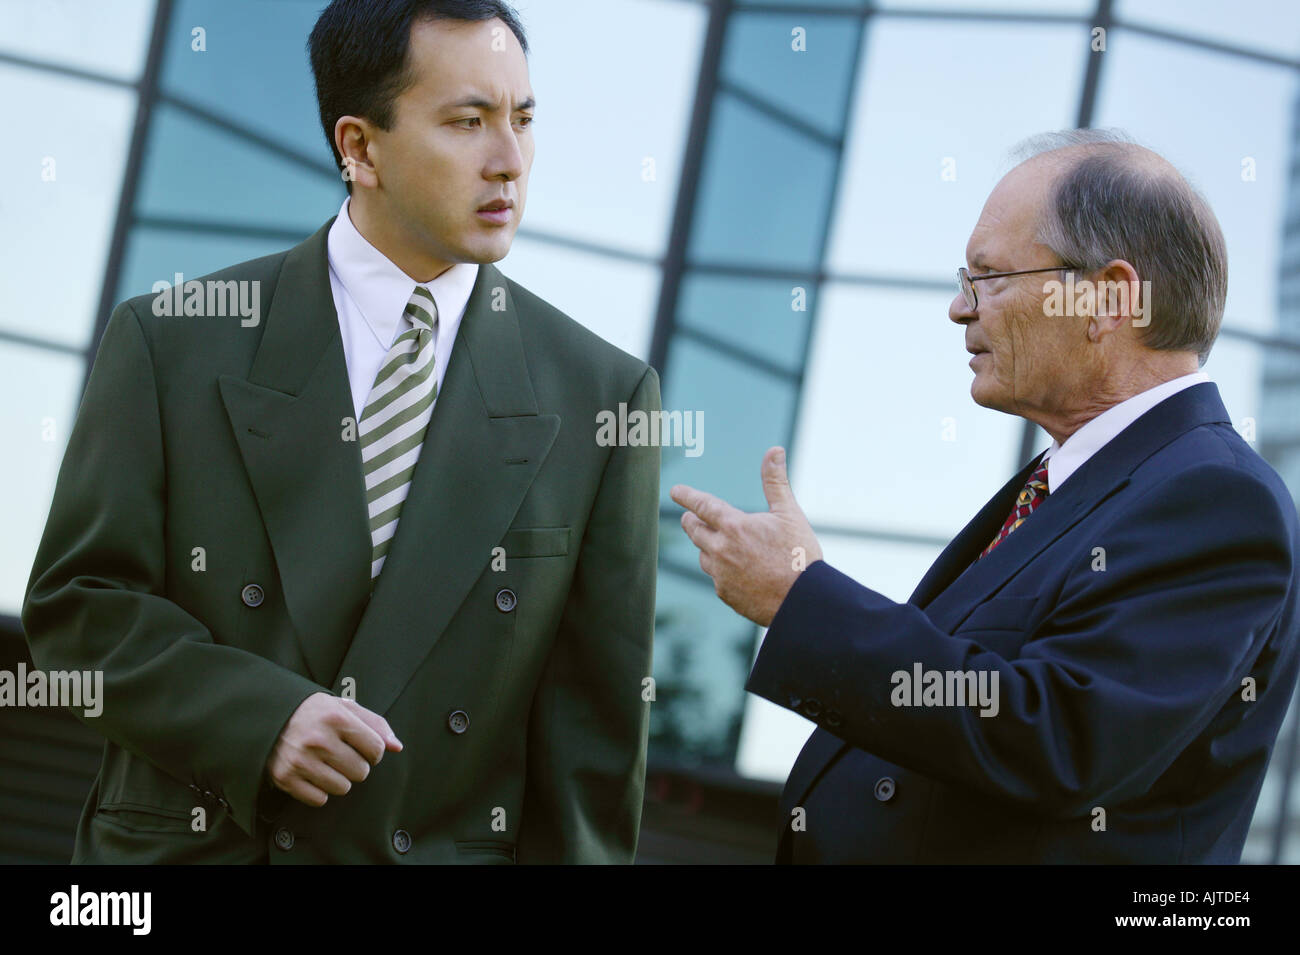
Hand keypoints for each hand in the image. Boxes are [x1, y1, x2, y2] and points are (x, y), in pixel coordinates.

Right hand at [266, 692, 402, 807]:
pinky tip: (312, 774)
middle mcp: (318, 739)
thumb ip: (374, 724)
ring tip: (326, 763)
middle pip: (361, 772)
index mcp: (336, 718)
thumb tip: (397, 747)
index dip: (373, 751)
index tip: (363, 747)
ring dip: (339, 779)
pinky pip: (320, 799)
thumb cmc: (313, 712)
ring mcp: (300, 760)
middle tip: (341, 754)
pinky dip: (319, 790)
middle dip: (356, 765)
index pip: (376, 749)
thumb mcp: (343, 707)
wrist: (266, 716)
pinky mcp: (285, 778)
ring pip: (343, 788)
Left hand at [670, 446, 822, 626]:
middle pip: (694, 530)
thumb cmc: (800, 555)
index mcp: (734, 526)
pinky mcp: (725, 594)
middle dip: (692, 521)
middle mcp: (720, 549)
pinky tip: (737, 570)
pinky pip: (715, 577)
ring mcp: (720, 574)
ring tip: (720, 544)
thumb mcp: (790, 513)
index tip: (675, 490)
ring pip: (703, 555)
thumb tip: (774, 450)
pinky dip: (721, 570)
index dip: (687, 496)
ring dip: (706, 546)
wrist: (804, 602)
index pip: (702, 505)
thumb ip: (776, 481)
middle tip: (692, 517)